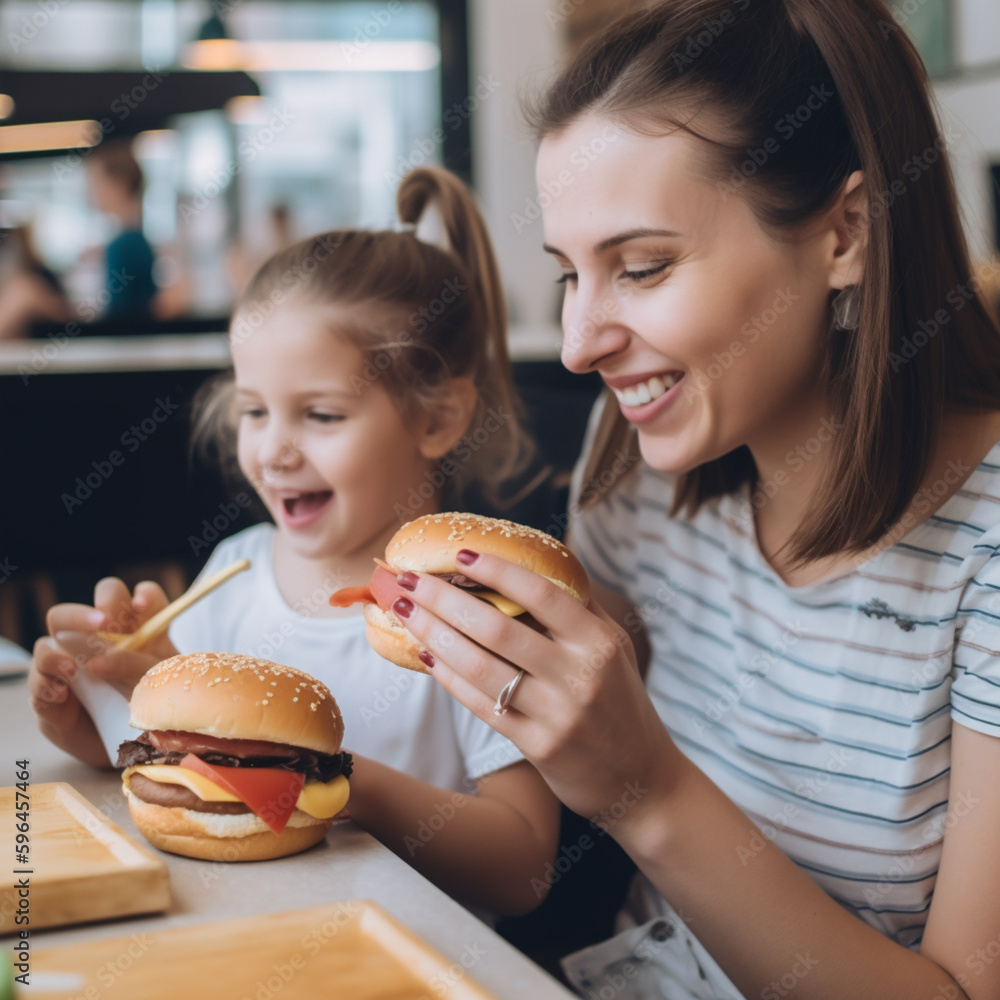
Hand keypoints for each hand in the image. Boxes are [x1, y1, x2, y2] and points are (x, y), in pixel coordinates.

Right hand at [34, 577, 175, 708]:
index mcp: (133, 631)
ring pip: (48, 640)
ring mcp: (69, 663)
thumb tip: (103, 659)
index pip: (138, 600)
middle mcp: (95, 640)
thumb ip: (141, 664)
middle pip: (79, 609)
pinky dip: (47, 684)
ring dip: (58, 652)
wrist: (133, 747)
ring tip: (74, 671)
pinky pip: (37, 680)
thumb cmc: (150, 705)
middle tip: (102, 625)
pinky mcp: (51, 693)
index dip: (141, 595)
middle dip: (84, 613)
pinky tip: (63, 694)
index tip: (142, 607)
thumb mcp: (157, 684)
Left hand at [390, 551, 682, 827]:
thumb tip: (532, 564)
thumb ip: (576, 610)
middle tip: (408, 580)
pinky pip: (481, 705)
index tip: (460, 554)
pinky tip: (425, 656)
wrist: (641, 780)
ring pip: (481, 666)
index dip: (497, 570)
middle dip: (444, 599)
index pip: (541, 593)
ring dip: (435, 635)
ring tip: (404, 613)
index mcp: (597, 641)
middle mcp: (579, 674)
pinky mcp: (538, 746)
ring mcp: (557, 713)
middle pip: (498, 627)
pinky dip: (448, 677)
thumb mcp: (612, 649)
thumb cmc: (620, 703)